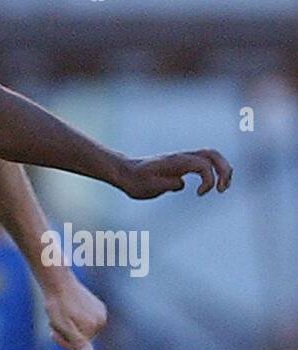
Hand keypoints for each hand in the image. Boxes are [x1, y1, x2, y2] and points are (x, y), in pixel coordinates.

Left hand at [43, 271, 106, 349]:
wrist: (57, 282)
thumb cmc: (57, 305)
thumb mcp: (64, 326)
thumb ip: (77, 341)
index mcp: (95, 326)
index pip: (80, 349)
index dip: (63, 343)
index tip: (52, 332)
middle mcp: (102, 321)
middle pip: (82, 340)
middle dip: (66, 335)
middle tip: (53, 322)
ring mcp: (101, 313)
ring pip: (82, 331)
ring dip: (68, 328)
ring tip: (59, 315)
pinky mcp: (97, 307)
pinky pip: (84, 322)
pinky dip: (73, 320)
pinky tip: (66, 310)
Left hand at [117, 149, 231, 198]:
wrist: (125, 172)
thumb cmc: (135, 181)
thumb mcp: (147, 186)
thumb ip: (166, 184)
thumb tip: (181, 184)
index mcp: (175, 161)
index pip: (202, 164)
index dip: (208, 180)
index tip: (199, 194)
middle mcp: (182, 157)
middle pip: (213, 154)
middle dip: (224, 170)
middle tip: (222, 190)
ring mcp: (183, 159)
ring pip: (211, 156)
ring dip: (222, 169)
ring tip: (222, 188)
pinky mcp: (182, 164)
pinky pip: (204, 162)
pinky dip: (213, 171)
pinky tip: (211, 186)